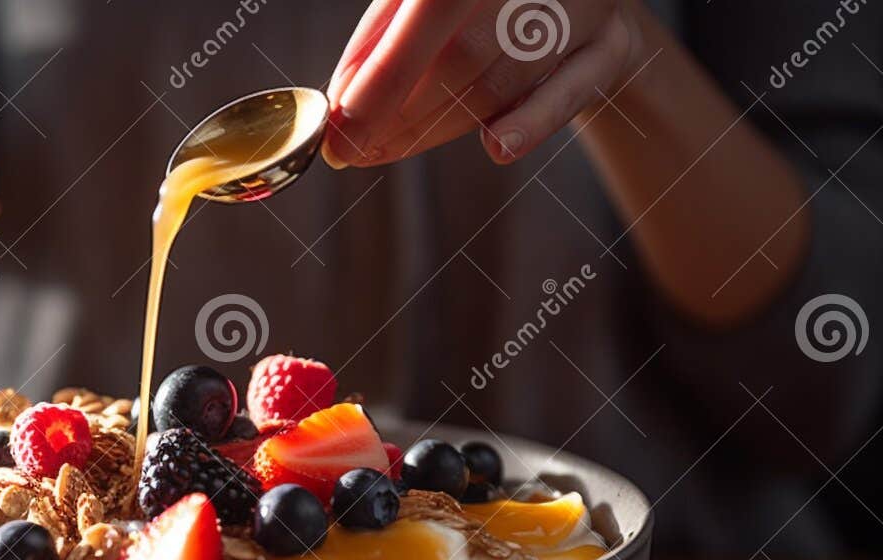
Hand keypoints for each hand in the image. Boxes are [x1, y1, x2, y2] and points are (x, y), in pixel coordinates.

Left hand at [323, 0, 645, 167]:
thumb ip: (384, 37)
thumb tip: (343, 102)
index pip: (429, 9)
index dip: (381, 77)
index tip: (341, 129)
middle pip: (464, 55)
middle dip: (399, 114)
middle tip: (355, 150)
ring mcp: (585, 3)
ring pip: (504, 81)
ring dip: (437, 128)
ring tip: (387, 149)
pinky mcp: (612, 45)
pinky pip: (570, 93)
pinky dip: (529, 125)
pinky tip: (495, 147)